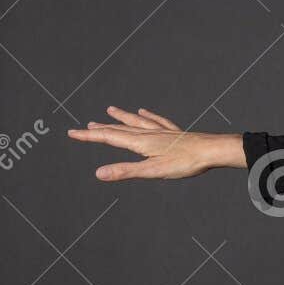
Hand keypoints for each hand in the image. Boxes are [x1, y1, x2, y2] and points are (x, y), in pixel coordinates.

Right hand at [66, 106, 244, 180]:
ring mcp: (162, 131)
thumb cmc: (185, 162)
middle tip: (86, 125)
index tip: (71, 132)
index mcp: (139, 143)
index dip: (89, 136)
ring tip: (110, 110)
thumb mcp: (152, 171)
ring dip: (121, 117)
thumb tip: (98, 174)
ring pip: (136, 122)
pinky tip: (143, 112)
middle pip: (119, 129)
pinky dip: (147, 116)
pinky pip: (156, 121)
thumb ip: (125, 171)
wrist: (212, 150)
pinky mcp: (175, 133)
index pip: (108, 137)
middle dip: (101, 128)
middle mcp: (148, 134)